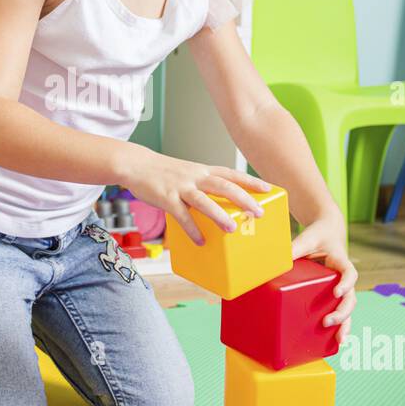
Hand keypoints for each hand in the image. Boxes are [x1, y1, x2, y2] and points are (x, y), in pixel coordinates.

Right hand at [123, 143, 273, 244]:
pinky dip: (192, 229)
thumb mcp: (187, 173)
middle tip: (258, 212)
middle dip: (243, 199)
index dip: (250, 181)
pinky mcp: (166, 198)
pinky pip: (182, 215)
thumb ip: (202, 187)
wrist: (135, 164)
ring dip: (220, 214)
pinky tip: (200, 241)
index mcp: (202, 170)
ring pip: (204, 200)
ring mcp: (180, 187)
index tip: (269, 188)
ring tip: (233, 228)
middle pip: (224, 186)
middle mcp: (195, 177)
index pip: (231, 174)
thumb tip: (219, 206)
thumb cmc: (163, 172)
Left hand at [291, 209, 357, 348]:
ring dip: (344, 324)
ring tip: (339, 340)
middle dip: (342, 312)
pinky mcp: (332, 294)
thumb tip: (277, 261)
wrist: (327, 232)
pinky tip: (333, 341)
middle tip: (328, 321)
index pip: (349, 274)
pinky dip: (338, 325)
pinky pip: (338, 309)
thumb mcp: (307, 238)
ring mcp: (340, 287)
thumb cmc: (317, 235)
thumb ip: (295, 248)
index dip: (345, 284)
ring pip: (348, 308)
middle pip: (351, 297)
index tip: (336, 293)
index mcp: (341, 262)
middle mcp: (343, 278)